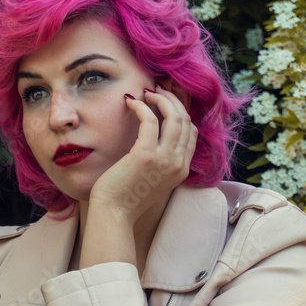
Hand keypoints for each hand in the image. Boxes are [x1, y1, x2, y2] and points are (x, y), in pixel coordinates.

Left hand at [88, 85, 197, 224]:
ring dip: (161, 99)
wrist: (114, 215)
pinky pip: (150, 120)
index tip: (165, 102)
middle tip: (155, 91)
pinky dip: (141, 106)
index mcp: (181, 170)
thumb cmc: (126, 198)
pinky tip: (130, 102)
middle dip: (172, 100)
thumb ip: (161, 162)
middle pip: (185, 120)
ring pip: (174, 116)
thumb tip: (155, 137)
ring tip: (146, 92)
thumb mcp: (152, 179)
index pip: (191, 132)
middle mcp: (178, 164)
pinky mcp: (145, 155)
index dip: (180, 112)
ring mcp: (164, 159)